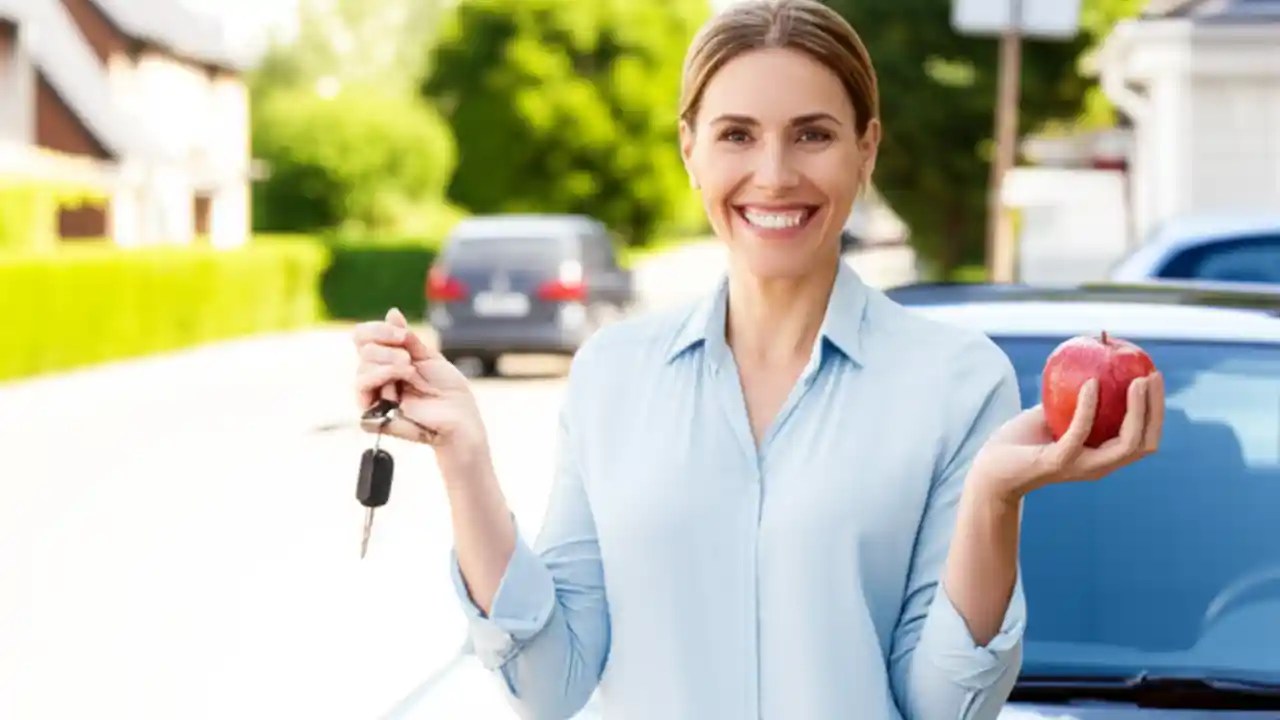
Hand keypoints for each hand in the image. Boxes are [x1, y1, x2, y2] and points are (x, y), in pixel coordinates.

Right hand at [352, 308, 488, 461]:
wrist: (459, 417)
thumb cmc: (447, 389)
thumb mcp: (428, 356)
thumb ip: (406, 338)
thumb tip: (392, 313)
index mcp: (387, 359)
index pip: (363, 337)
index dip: (378, 331)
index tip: (403, 336)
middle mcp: (377, 376)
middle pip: (363, 351)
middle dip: (388, 351)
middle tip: (410, 361)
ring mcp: (374, 397)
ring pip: (361, 373)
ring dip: (387, 368)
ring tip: (409, 372)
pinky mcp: (374, 419)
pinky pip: (363, 396)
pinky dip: (382, 387)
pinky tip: (398, 394)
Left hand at [969, 372, 1164, 502]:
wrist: (990, 468)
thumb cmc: (1022, 441)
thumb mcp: (1054, 415)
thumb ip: (1073, 399)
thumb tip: (1090, 363)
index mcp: (1102, 456)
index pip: (1144, 438)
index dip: (1155, 410)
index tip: (1153, 377)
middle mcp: (1098, 466)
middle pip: (1144, 443)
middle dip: (1154, 409)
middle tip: (1151, 376)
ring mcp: (1080, 466)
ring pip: (1126, 444)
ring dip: (1136, 411)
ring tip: (1135, 380)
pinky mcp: (1057, 462)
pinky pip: (1080, 432)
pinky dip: (1089, 407)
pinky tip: (1090, 383)